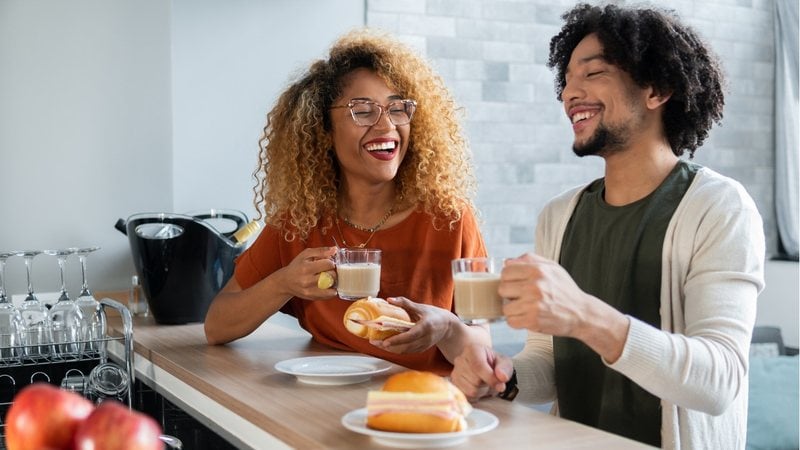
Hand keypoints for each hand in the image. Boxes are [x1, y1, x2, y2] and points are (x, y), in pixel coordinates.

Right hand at [275, 246, 336, 300]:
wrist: (285, 282)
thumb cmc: (296, 266)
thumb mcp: (305, 254)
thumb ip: (320, 251)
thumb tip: (334, 250)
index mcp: (306, 268)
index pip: (328, 264)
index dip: (331, 262)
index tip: (328, 262)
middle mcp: (307, 281)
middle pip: (332, 276)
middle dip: (332, 271)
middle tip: (328, 270)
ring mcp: (310, 291)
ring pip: (332, 286)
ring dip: (333, 281)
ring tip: (328, 278)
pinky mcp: (312, 297)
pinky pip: (328, 295)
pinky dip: (331, 290)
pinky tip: (327, 286)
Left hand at [371, 297, 455, 353]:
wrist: (448, 326)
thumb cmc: (434, 314)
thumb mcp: (421, 307)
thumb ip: (405, 303)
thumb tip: (389, 299)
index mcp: (425, 327)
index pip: (410, 336)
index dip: (397, 340)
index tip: (385, 342)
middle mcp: (425, 339)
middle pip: (404, 346)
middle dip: (388, 346)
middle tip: (374, 342)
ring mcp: (424, 346)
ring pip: (404, 351)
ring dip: (390, 349)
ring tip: (377, 343)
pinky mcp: (422, 349)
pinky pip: (407, 351)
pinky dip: (396, 349)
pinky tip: (387, 345)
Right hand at [450, 344, 512, 399]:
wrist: (483, 365)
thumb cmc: (493, 363)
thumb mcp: (504, 362)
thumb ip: (505, 368)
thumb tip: (502, 377)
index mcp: (472, 350)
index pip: (478, 366)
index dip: (490, 378)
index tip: (501, 385)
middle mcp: (460, 360)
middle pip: (476, 380)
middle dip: (488, 385)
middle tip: (492, 380)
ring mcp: (455, 373)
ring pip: (471, 391)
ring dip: (483, 391)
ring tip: (485, 384)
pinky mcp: (454, 385)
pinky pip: (467, 397)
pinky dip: (476, 396)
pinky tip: (479, 388)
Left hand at [500, 253, 629, 362]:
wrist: (581, 313)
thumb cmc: (565, 290)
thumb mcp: (552, 267)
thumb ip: (529, 260)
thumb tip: (507, 262)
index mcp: (537, 270)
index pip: (505, 272)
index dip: (509, 279)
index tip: (516, 284)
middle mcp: (534, 286)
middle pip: (502, 289)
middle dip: (510, 294)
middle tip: (521, 296)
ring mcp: (533, 304)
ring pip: (505, 307)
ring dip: (513, 309)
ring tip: (525, 307)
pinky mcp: (533, 321)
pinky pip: (511, 321)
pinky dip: (516, 320)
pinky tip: (526, 316)